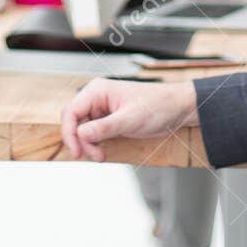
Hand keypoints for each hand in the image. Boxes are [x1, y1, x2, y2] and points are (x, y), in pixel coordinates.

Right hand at [60, 78, 197, 161]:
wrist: (176, 109)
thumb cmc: (158, 106)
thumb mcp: (130, 119)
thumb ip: (104, 127)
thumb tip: (81, 134)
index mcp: (98, 91)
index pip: (72, 111)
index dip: (69, 132)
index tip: (76, 151)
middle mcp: (97, 98)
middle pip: (74, 122)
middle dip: (80, 141)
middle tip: (94, 156)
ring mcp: (102, 109)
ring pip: (82, 130)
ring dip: (88, 145)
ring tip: (101, 156)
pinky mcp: (108, 120)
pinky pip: (92, 133)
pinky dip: (95, 144)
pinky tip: (103, 152)